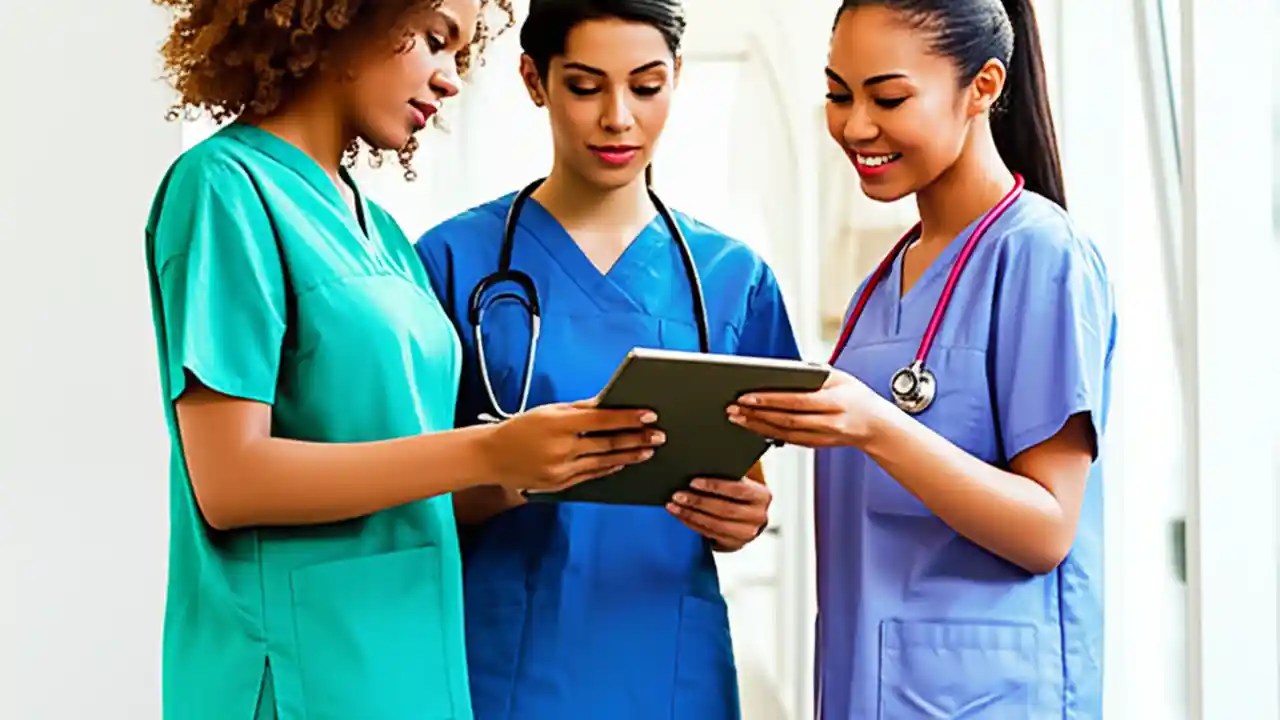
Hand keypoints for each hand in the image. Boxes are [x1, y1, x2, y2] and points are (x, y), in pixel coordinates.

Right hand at [485, 400, 663, 492]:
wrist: (492, 457)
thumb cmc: (521, 428)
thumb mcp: (549, 411)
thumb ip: (580, 408)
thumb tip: (609, 402)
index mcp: (557, 423)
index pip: (601, 419)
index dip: (627, 417)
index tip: (649, 415)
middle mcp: (560, 448)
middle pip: (607, 443)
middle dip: (636, 439)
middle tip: (658, 435)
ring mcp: (560, 469)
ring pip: (603, 462)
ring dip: (629, 455)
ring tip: (648, 450)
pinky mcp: (560, 485)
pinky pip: (591, 476)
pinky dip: (609, 468)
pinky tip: (623, 462)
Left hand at [667, 477, 771, 551]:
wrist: (747, 513)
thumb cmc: (737, 489)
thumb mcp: (739, 478)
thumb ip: (727, 472)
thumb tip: (697, 463)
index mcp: (762, 496)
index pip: (738, 489)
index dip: (715, 486)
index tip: (693, 481)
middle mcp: (758, 517)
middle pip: (725, 510)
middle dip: (698, 502)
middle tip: (677, 494)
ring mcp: (747, 534)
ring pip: (715, 525)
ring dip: (690, 515)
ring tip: (673, 505)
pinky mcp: (734, 544)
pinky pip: (709, 534)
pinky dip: (691, 524)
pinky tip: (679, 515)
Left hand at [726, 368, 886, 447]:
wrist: (877, 426)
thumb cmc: (858, 397)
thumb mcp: (841, 377)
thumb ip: (814, 373)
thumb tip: (783, 370)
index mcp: (835, 402)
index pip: (796, 401)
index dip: (769, 400)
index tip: (746, 396)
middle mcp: (828, 422)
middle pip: (785, 419)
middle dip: (756, 414)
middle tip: (732, 407)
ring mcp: (822, 437)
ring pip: (783, 433)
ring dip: (756, 426)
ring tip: (735, 417)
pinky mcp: (815, 445)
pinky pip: (788, 440)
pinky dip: (768, 434)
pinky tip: (752, 427)